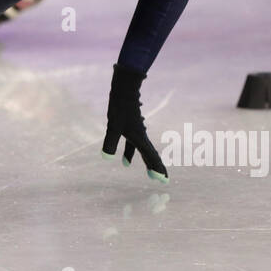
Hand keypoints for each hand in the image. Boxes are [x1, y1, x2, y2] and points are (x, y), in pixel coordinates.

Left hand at [101, 64, 167, 181]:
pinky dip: (131, 152)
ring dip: (144, 161)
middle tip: (161, 179)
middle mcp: (141, 136)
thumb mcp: (113, 126)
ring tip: (143, 172)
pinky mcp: (130, 127)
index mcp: (140, 138)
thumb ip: (110, 142)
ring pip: (142, 150)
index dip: (157, 169)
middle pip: (150, 155)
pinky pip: (133, 144)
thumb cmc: (120, 108)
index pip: (151, 157)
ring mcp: (137, 131)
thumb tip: (107, 158)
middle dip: (154, 167)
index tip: (163, 180)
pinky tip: (125, 159)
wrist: (125, 90)